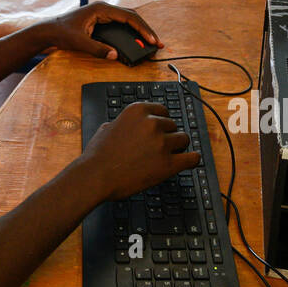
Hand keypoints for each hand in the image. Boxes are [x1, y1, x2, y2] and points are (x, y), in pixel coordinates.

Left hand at [40, 1, 161, 60]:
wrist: (49, 31)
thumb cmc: (62, 33)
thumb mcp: (79, 42)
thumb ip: (97, 49)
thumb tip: (115, 55)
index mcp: (101, 9)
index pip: (128, 17)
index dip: (142, 29)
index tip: (152, 40)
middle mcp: (104, 9)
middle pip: (131, 17)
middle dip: (145, 30)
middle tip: (157, 43)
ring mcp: (103, 14)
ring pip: (127, 20)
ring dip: (139, 31)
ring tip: (151, 43)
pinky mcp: (101, 20)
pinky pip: (121, 25)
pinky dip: (131, 33)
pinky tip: (137, 41)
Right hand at [83, 102, 199, 200]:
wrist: (96, 176)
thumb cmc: (98, 154)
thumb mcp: (108, 127)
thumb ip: (125, 123)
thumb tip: (130, 125)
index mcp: (138, 111)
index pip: (163, 111)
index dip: (162, 122)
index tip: (161, 130)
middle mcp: (152, 123)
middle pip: (173, 125)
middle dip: (168, 136)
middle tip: (158, 148)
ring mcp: (161, 143)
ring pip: (183, 140)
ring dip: (177, 147)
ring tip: (168, 156)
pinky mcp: (168, 164)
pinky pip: (192, 158)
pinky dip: (192, 159)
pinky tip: (190, 160)